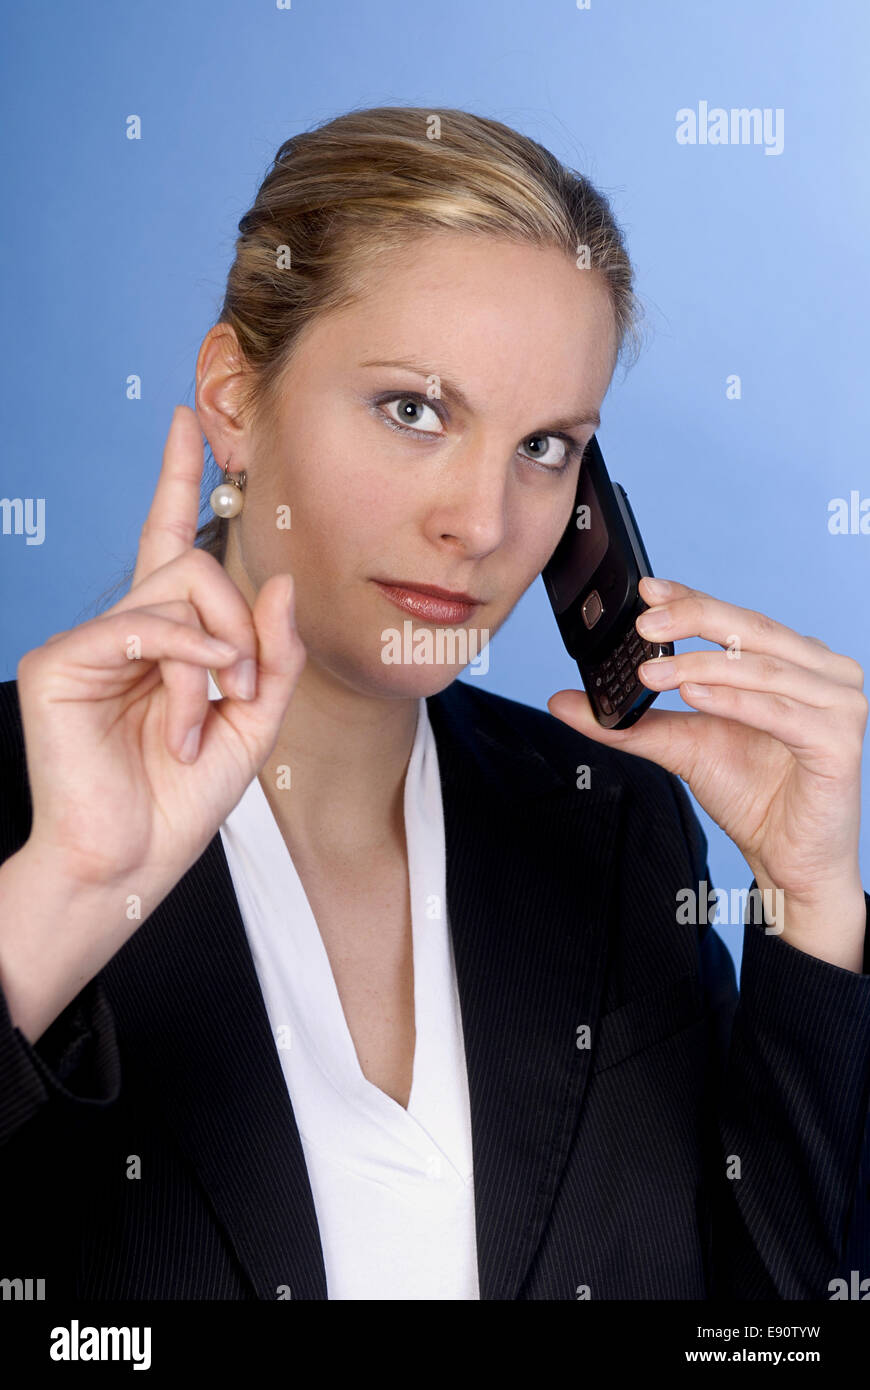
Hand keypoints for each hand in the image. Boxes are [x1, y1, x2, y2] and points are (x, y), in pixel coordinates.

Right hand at [17, 405, 306, 894]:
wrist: (130, 862)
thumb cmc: (182, 798)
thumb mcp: (253, 721)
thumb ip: (272, 653)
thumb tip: (277, 579)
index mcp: (161, 639)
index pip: (168, 540)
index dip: (177, 479)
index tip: (187, 422)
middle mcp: (121, 628)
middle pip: (192, 565)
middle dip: (239, 621)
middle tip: (244, 682)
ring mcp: (87, 641)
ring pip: (174, 592)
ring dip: (214, 656)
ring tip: (207, 717)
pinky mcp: (60, 660)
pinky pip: (143, 624)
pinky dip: (184, 659)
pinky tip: (193, 705)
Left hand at [548, 576, 867, 960]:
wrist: (789, 860)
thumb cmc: (752, 795)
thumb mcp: (681, 745)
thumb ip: (631, 719)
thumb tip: (565, 701)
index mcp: (793, 660)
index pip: (737, 617)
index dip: (691, 599)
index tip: (647, 592)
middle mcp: (822, 670)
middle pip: (752, 631)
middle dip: (692, 621)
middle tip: (643, 624)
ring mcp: (838, 702)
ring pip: (761, 670)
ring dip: (701, 665)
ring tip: (653, 673)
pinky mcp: (840, 740)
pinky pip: (780, 711)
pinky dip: (734, 700)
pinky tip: (694, 694)